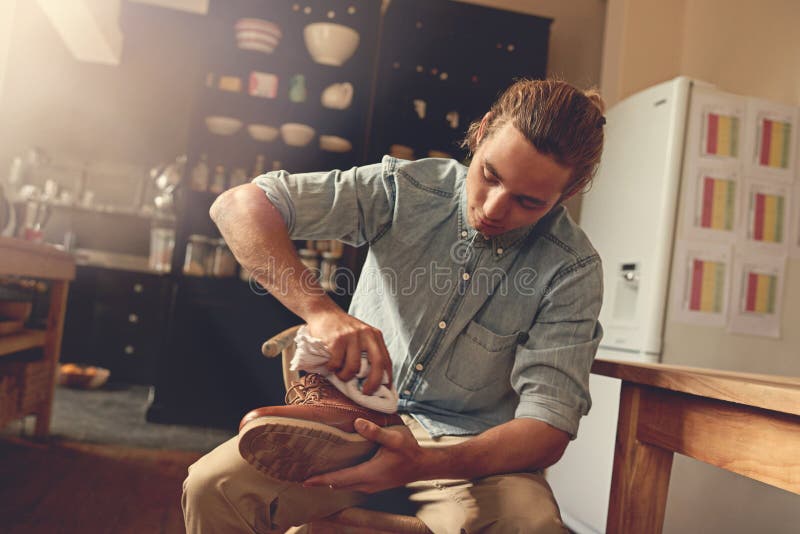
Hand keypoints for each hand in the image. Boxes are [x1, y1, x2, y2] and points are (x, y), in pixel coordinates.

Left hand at [303, 418, 437, 492]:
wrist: (422, 465)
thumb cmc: (409, 451)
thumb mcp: (394, 438)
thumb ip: (375, 432)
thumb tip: (357, 423)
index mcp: (369, 473)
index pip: (340, 478)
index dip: (322, 480)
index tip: (306, 481)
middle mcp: (368, 483)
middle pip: (339, 485)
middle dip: (322, 482)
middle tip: (305, 477)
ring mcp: (372, 486)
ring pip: (346, 486)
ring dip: (332, 481)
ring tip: (317, 475)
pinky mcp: (375, 484)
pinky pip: (353, 484)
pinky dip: (342, 480)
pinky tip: (338, 472)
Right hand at [305, 310, 392, 393]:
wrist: (323, 312)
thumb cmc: (342, 330)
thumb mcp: (361, 336)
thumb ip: (368, 351)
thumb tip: (375, 379)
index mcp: (375, 335)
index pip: (386, 359)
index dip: (387, 377)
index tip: (385, 389)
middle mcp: (366, 334)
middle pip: (377, 364)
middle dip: (373, 383)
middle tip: (365, 392)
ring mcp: (352, 336)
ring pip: (354, 367)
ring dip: (345, 376)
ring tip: (340, 373)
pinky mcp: (337, 339)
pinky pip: (337, 363)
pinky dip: (332, 368)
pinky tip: (330, 364)